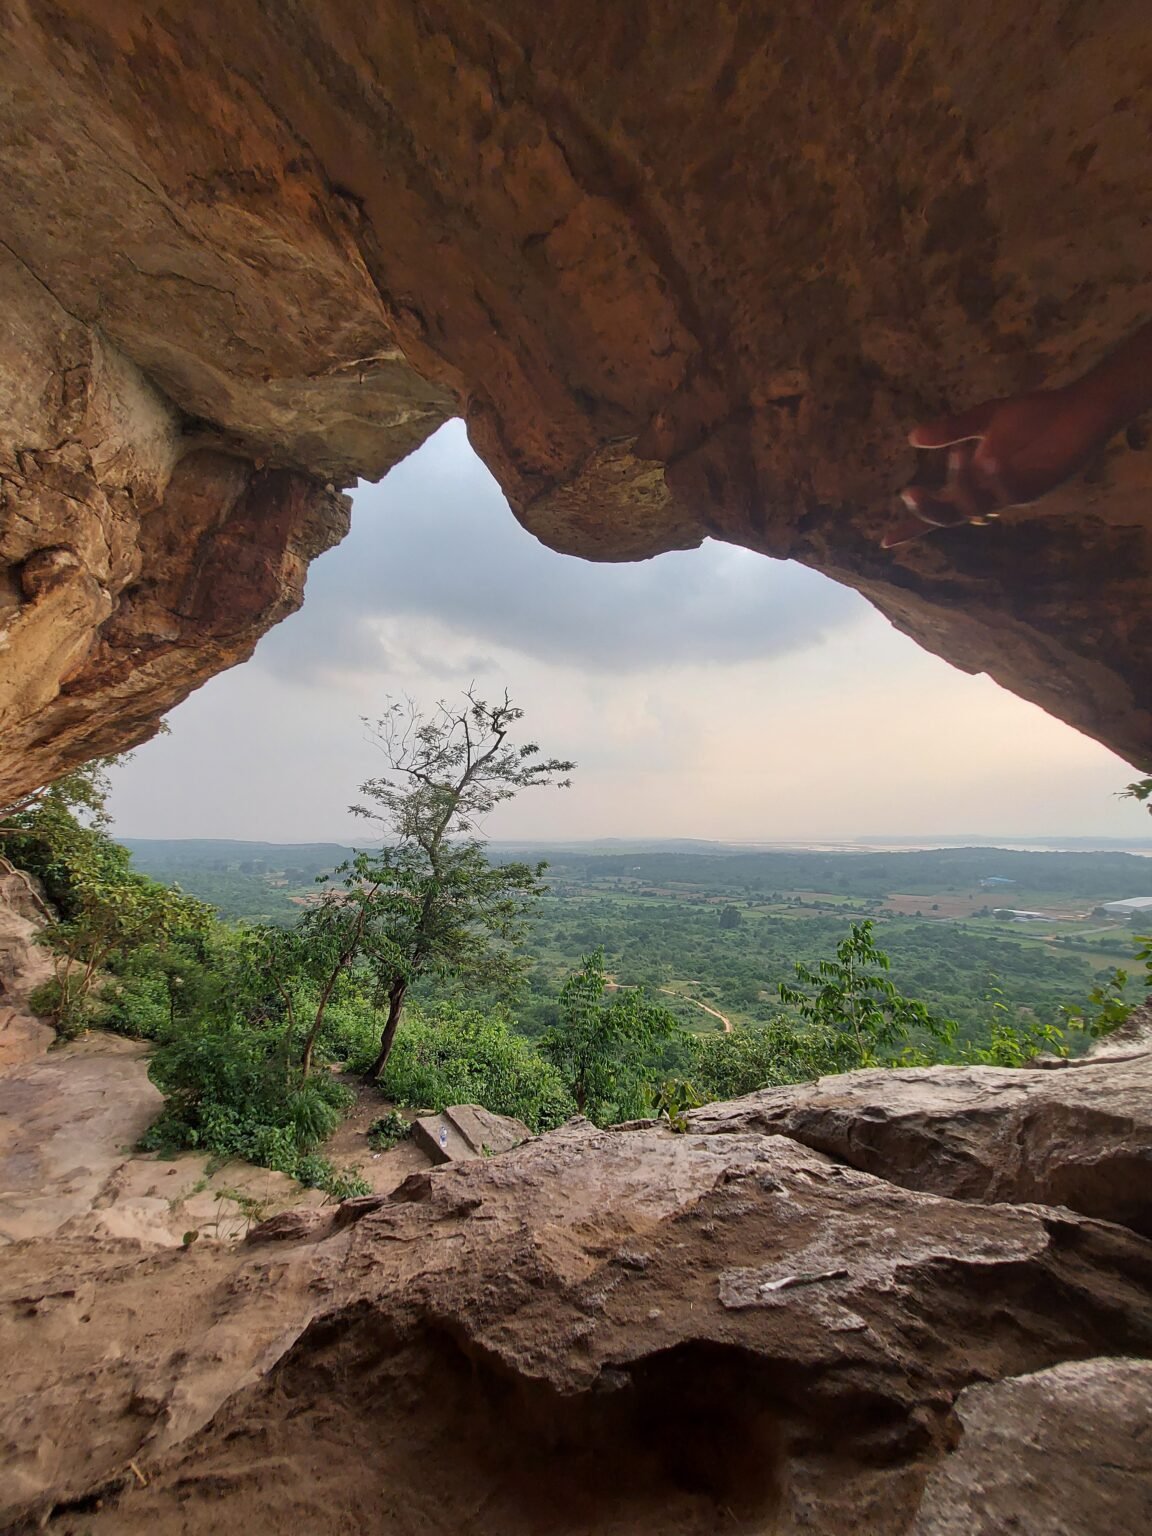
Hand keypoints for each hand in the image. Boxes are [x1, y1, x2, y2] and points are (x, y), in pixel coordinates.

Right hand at [884, 381, 1116, 548]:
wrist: (1079, 409)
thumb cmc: (1035, 415)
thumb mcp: (986, 418)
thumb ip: (951, 429)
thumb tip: (912, 437)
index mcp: (975, 480)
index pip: (938, 508)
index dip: (912, 526)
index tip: (884, 542)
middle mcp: (990, 493)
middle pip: (950, 516)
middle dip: (928, 509)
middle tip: (910, 492)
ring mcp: (1012, 493)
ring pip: (975, 505)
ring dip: (962, 483)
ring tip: (963, 452)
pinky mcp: (1035, 487)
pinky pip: (1008, 492)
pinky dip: (995, 478)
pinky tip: (989, 457)